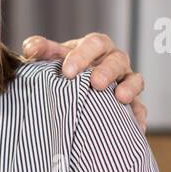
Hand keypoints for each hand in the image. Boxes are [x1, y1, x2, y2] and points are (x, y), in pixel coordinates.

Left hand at [23, 32, 146, 131]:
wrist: (77, 83)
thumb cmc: (66, 67)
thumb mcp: (54, 56)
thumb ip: (42, 50)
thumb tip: (30, 49)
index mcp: (96, 46)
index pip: (93, 44)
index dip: (82, 56)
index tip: (67, 71)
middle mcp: (114, 60)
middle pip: (116, 61)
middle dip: (107, 71)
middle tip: (95, 83)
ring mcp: (125, 80)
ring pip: (134, 80)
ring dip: (129, 88)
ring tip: (121, 98)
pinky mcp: (133, 101)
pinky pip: (140, 107)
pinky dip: (138, 115)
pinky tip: (136, 127)